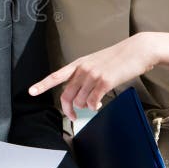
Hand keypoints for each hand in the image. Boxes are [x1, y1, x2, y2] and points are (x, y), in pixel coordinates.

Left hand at [28, 34, 157, 119]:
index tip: (32, 91)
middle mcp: (83, 69)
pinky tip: (98, 104)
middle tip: (72, 117)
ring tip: (94, 103)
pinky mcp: (105, 82)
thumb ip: (85, 74)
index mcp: (79, 63)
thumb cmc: (118, 57)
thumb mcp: (96, 62)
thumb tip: (80, 94)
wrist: (137, 50)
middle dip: (68, 109)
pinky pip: (92, 102)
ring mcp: (93, 75)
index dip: (42, 85)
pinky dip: (94, 107)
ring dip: (86, 107)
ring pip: (80, 101)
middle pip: (67, 95)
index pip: (56, 76)